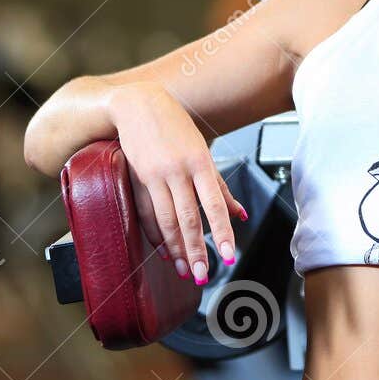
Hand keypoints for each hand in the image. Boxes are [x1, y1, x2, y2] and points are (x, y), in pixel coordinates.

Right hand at [103, 83, 246, 283]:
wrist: (137, 104)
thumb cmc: (175, 127)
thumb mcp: (202, 152)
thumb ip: (220, 186)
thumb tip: (241, 215)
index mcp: (200, 162)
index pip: (213, 204)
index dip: (222, 232)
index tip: (229, 254)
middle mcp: (178, 170)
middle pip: (188, 218)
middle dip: (196, 250)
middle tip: (202, 275)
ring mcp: (155, 175)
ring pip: (166, 220)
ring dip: (176, 249)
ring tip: (184, 271)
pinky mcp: (137, 178)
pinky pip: (147, 213)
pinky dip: (155, 235)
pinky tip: (164, 252)